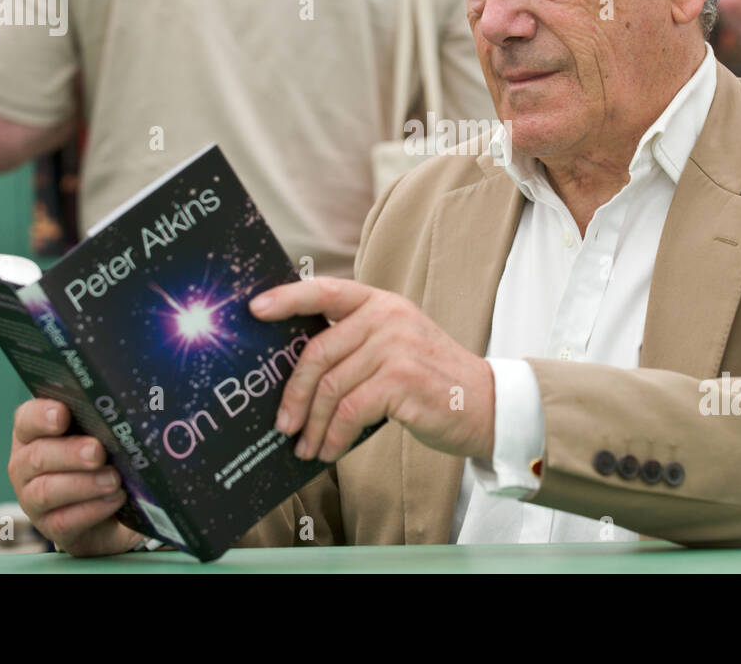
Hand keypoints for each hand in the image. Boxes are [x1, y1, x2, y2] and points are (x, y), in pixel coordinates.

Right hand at [8, 399, 142, 556]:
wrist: (108, 512)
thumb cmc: (104, 461)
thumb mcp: (103, 436)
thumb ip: (105, 422)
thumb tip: (129, 409)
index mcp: (35, 434)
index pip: (26, 419)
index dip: (41, 415)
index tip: (62, 415)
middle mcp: (26, 465)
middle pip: (38, 456)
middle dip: (70, 453)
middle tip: (97, 452)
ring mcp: (33, 499)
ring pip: (46, 491)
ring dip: (83, 484)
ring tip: (113, 479)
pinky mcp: (50, 527)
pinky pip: (64, 521)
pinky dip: (92, 509)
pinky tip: (115, 499)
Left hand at [249, 278, 495, 463]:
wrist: (486, 404)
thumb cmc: (433, 381)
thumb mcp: (396, 346)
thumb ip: (356, 344)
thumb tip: (298, 375)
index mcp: (381, 302)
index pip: (325, 290)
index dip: (286, 298)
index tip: (254, 310)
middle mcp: (387, 317)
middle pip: (317, 352)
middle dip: (292, 394)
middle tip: (282, 424)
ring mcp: (395, 346)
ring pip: (330, 387)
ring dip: (312, 424)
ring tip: (305, 446)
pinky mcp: (401, 380)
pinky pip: (349, 411)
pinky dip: (333, 437)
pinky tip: (329, 451)